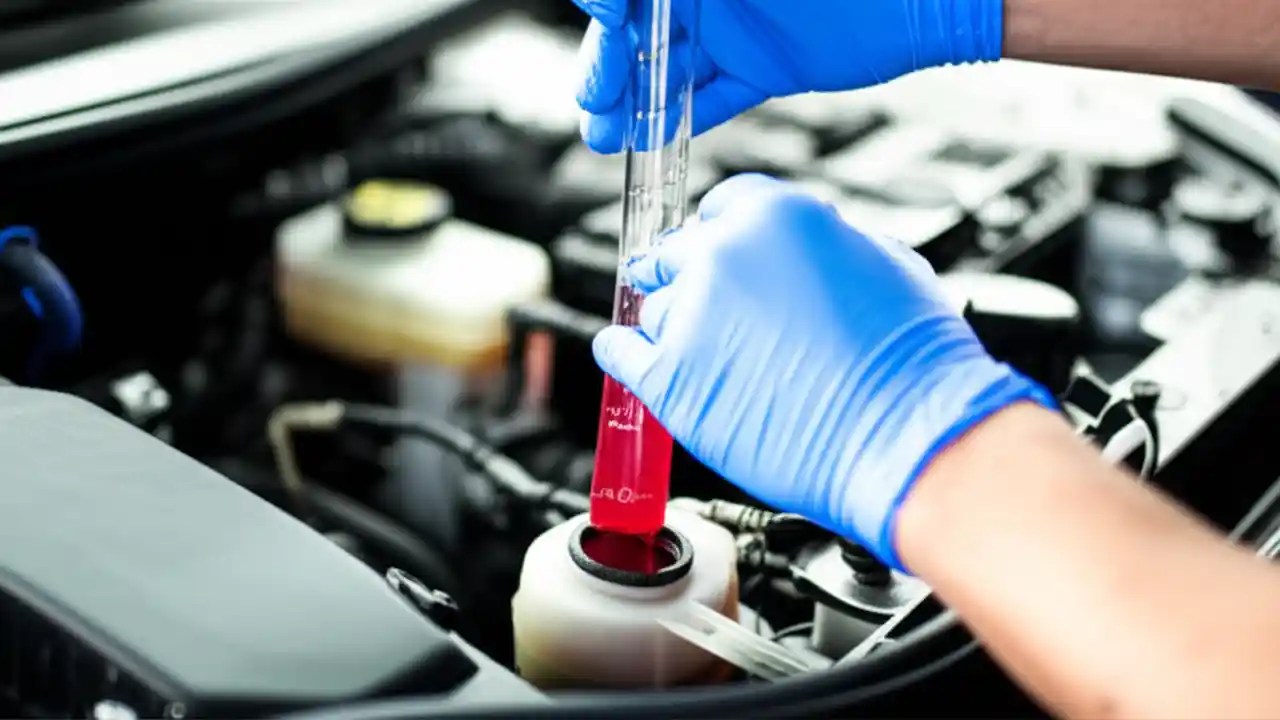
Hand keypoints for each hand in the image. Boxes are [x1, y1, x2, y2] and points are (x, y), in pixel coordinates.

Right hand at [573, 0, 1004, 152]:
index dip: (607, 10)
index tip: (610, 25)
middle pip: (638, 35)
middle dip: (608, 69)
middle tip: (594, 102)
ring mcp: (734, 33)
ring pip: (667, 72)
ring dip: (632, 105)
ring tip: (607, 137)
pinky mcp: (763, 72)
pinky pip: (713, 99)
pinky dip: (681, 121)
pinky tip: (650, 143)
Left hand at [592, 175, 1054, 568]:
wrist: (907, 435)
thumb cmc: (912, 361)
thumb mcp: (882, 263)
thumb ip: (821, 247)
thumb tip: (798, 256)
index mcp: (774, 216)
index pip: (721, 207)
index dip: (727, 237)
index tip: (726, 257)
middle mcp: (722, 256)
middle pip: (679, 253)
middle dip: (694, 277)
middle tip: (712, 309)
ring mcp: (690, 318)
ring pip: (655, 306)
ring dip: (674, 323)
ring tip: (707, 353)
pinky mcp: (669, 379)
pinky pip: (620, 354)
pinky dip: (622, 352)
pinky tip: (630, 355)